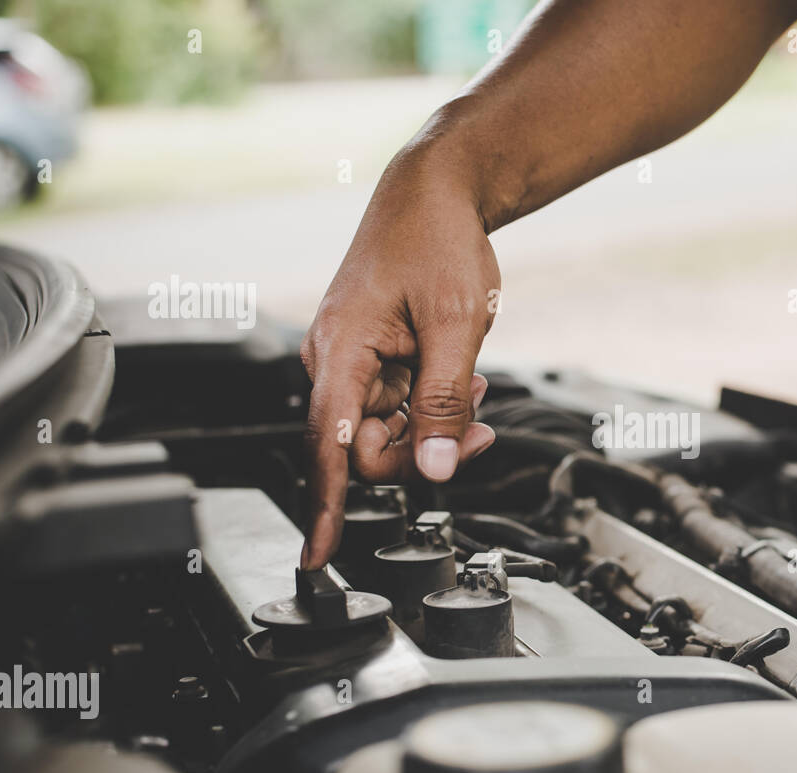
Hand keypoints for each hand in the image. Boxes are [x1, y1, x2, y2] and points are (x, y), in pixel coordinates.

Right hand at [299, 144, 498, 569]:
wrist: (437, 191)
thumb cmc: (438, 242)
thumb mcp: (458, 326)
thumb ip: (442, 403)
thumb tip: (434, 471)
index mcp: (341, 352)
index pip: (329, 447)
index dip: (327, 507)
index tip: (318, 556)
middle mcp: (335, 362)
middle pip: (370, 448)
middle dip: (426, 446)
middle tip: (478, 422)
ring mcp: (353, 362)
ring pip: (389, 430)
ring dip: (435, 421)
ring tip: (473, 380)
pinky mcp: (373, 360)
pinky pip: (398, 406)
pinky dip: (432, 403)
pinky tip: (461, 375)